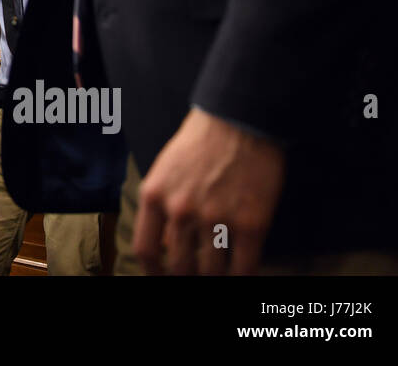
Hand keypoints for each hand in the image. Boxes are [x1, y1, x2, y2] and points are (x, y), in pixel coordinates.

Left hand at [132, 107, 284, 274]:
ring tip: (219, 274)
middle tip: (195, 276)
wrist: (240, 119)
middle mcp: (180, 211)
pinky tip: (240, 275)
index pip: (146, 250)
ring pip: (211, 271)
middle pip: (180, 267)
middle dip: (187, 277)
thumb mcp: (165, 169)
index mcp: (154, 196)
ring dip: (215, 277)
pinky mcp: (251, 224)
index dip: (154, 271)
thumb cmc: (200, 141)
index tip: (162, 275)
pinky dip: (241, 277)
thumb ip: (161, 205)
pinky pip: (244, 267)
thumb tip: (167, 246)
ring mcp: (216, 219)